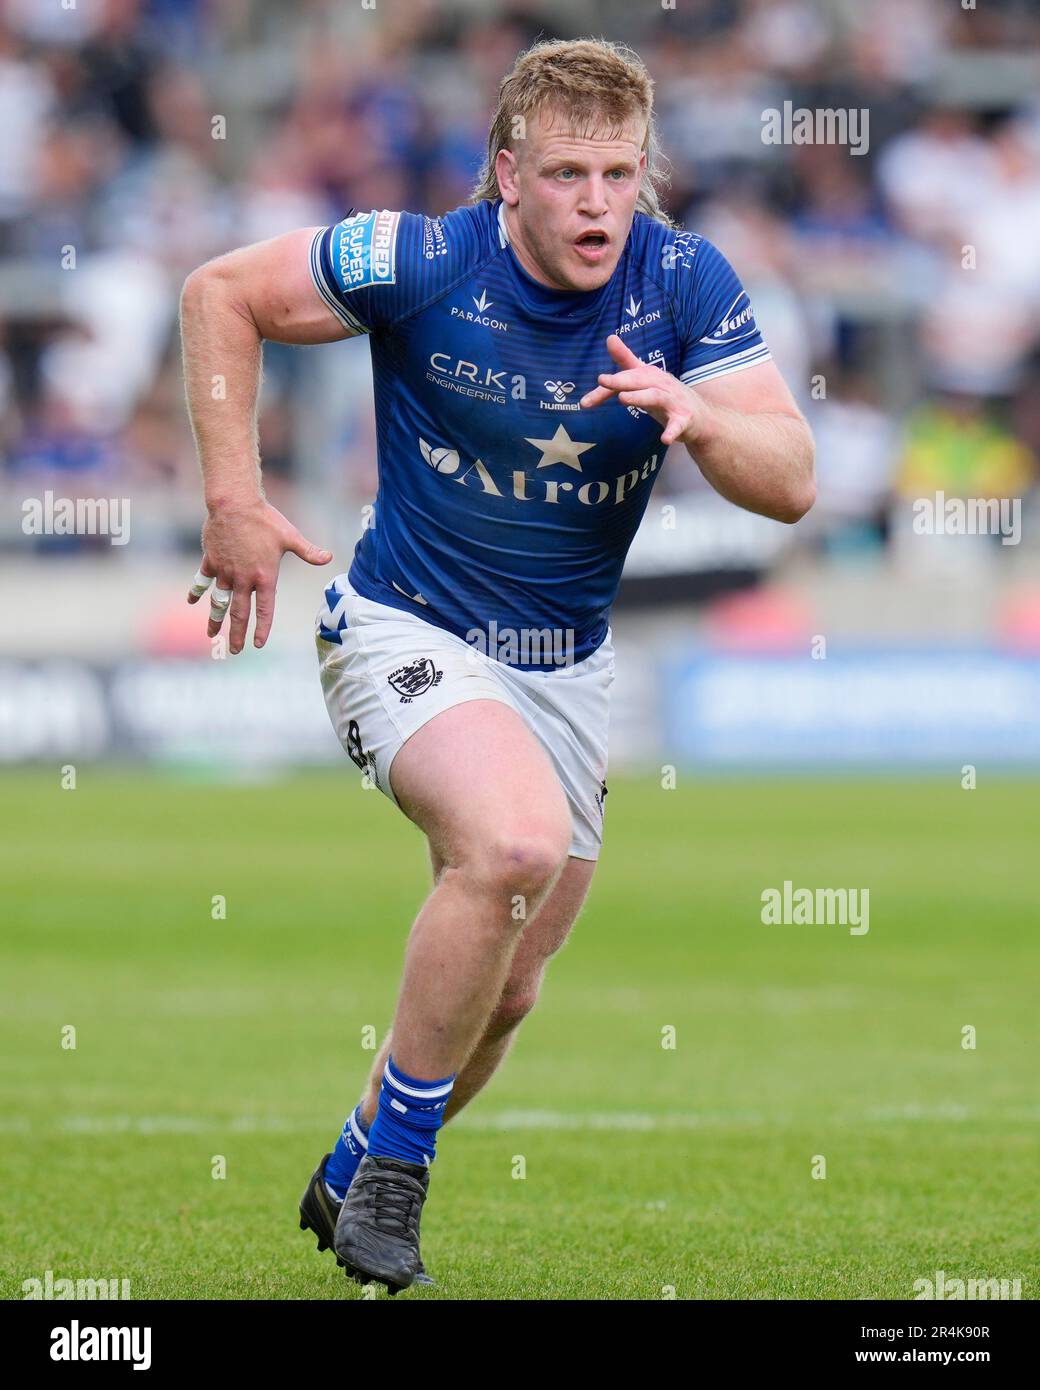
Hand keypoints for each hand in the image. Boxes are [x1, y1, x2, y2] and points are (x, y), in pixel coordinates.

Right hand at [187, 496, 332, 652]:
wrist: (234, 503)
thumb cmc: (265, 519)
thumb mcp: (290, 536)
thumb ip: (308, 551)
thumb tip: (329, 557)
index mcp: (264, 577)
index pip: (264, 610)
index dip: (262, 628)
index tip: (258, 644)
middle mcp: (243, 579)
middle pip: (239, 613)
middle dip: (237, 634)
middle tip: (234, 650)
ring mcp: (225, 572)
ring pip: (219, 602)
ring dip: (215, 619)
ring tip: (211, 635)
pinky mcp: (211, 561)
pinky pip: (203, 581)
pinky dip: (197, 591)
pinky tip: (192, 601)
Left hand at [580, 333, 708, 446]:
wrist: (702, 417)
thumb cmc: (668, 396)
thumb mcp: (646, 378)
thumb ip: (626, 361)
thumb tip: (609, 337)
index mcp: (650, 375)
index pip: (626, 377)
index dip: (609, 384)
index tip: (593, 387)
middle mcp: (662, 384)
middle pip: (640, 380)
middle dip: (622, 380)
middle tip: (602, 380)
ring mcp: (674, 402)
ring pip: (655, 397)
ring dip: (640, 397)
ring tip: (623, 400)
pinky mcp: (684, 419)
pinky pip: (677, 425)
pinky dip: (672, 431)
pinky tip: (665, 440)